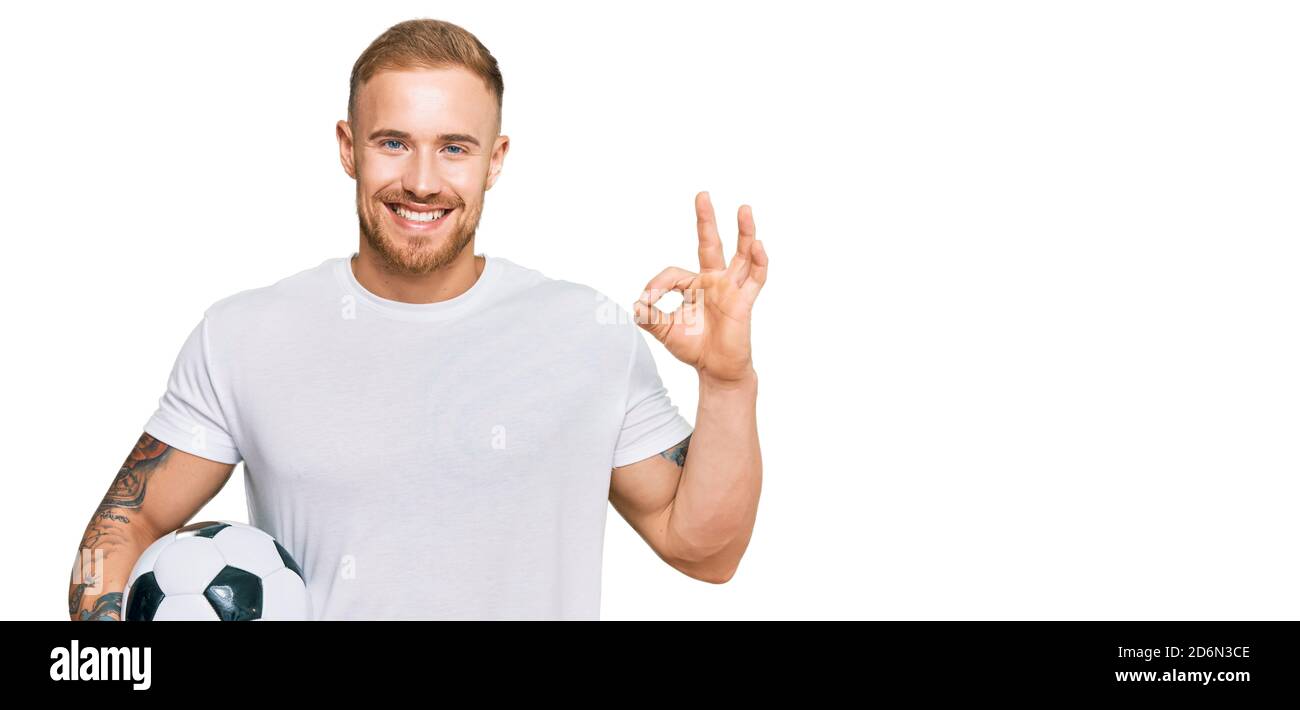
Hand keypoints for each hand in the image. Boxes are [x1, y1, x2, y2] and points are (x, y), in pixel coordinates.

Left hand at [633, 191, 767, 384]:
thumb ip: (649, 317)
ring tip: (744, 208)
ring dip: (744, 232)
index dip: (656, 285)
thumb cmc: (694, 348)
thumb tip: (635, 305)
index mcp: (694, 286)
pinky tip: (758, 246)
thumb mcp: (665, 331)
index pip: (673, 274)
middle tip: (701, 194)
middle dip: (706, 220)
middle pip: (711, 244)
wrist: (715, 370)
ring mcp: (731, 289)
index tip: (646, 301)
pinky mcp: (744, 302)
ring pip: (741, 254)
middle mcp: (714, 282)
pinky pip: (755, 279)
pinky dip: (758, 262)